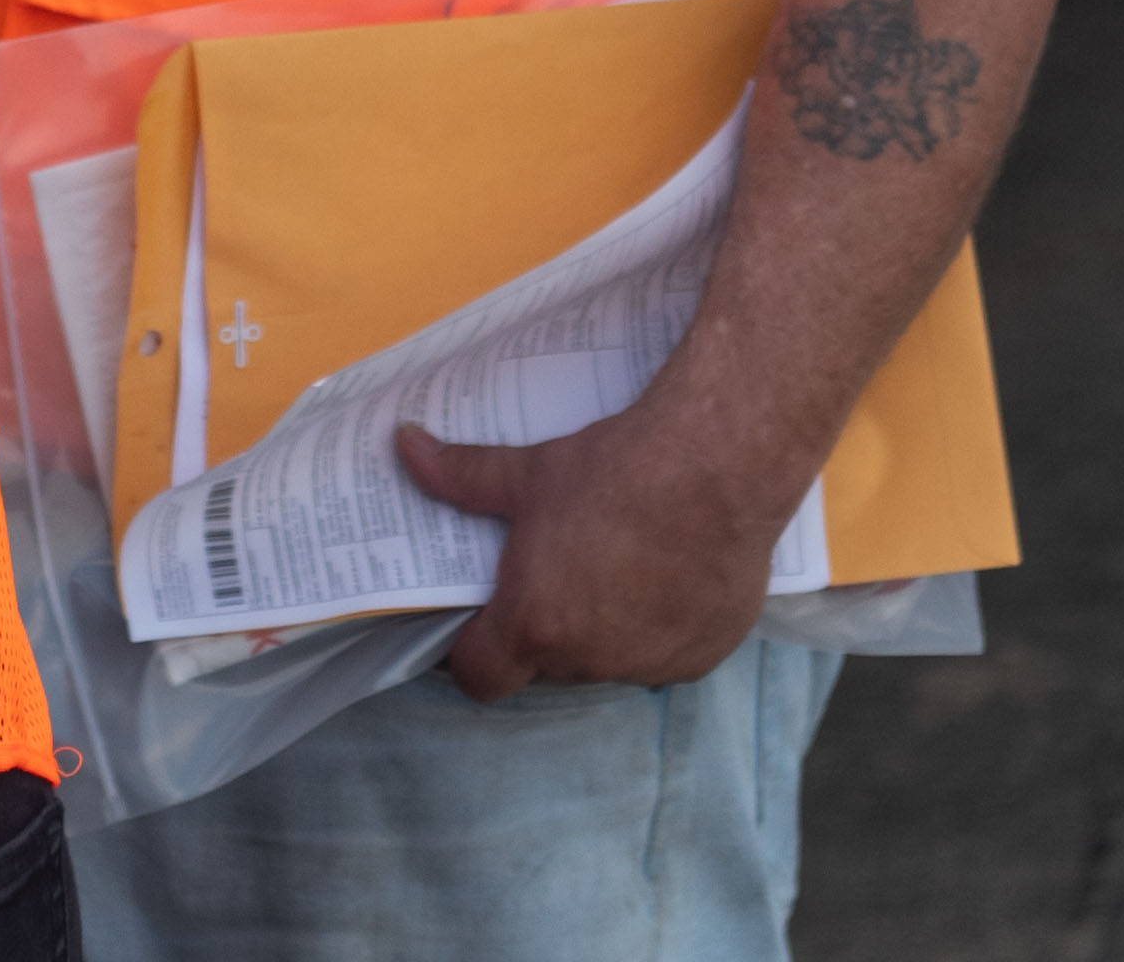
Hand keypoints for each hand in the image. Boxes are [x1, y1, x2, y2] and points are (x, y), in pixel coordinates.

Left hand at [393, 412, 789, 698]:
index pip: (481, 678)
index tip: (478, 622)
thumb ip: (460, 474)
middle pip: (547, 664)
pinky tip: (667, 576)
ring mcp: (651, 665)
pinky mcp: (704, 657)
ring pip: (609, 661)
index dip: (472, 654)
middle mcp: (590, 661)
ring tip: (615, 566)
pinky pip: (666, 655)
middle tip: (555, 572)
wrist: (721, 465)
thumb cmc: (615, 471)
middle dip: (544, 629)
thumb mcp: (528, 472)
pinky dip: (660, 628)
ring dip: (604, 631)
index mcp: (536, 626)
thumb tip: (402, 445)